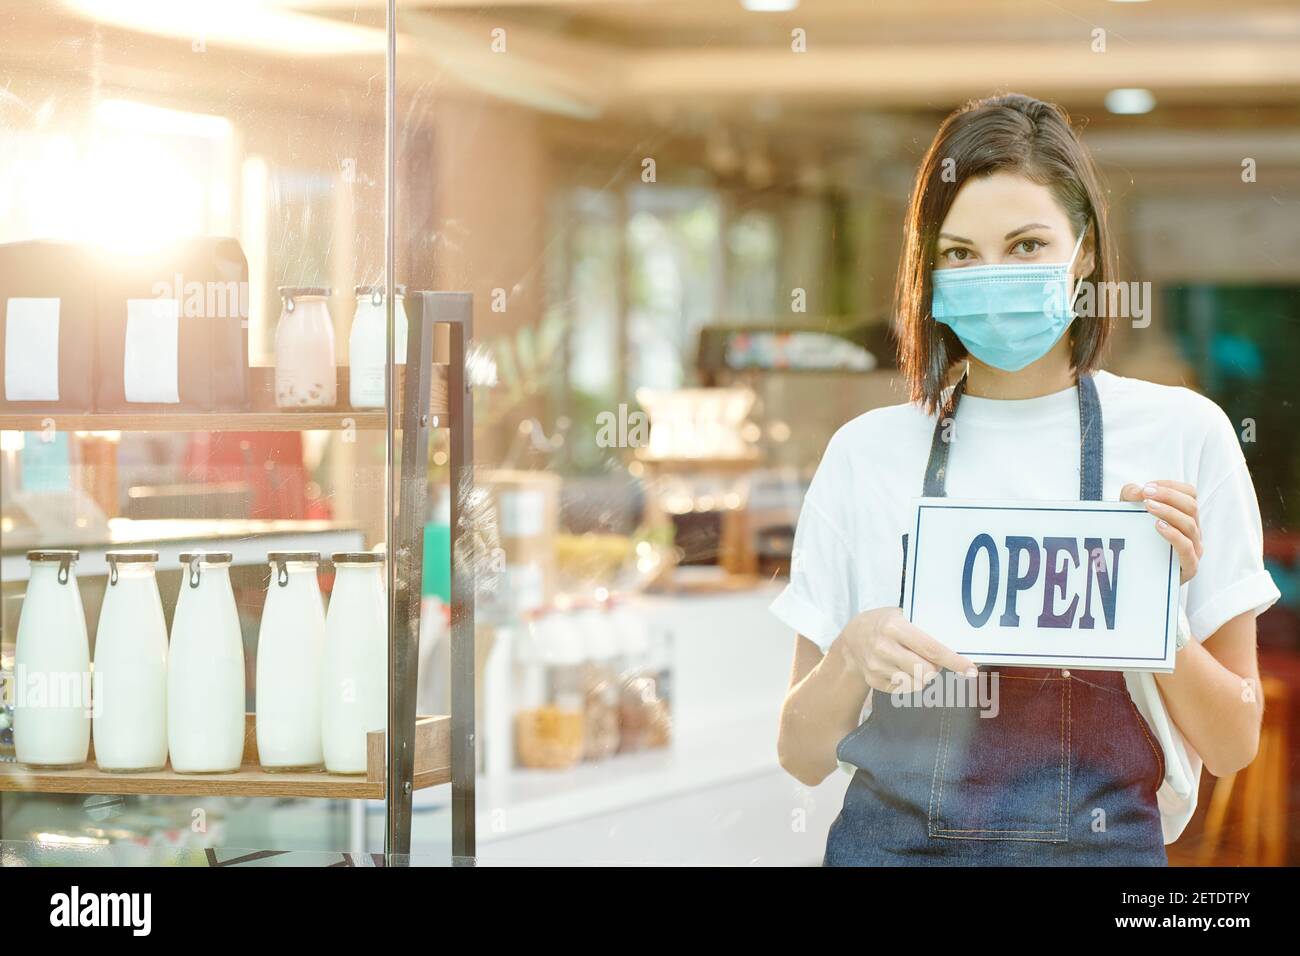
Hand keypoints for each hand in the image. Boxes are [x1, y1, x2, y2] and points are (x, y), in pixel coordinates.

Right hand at [832, 606, 977, 694]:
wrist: (851, 640)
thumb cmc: (883, 624)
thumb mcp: (900, 615)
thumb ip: (923, 629)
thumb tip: (957, 645)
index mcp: (893, 627)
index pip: (931, 648)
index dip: (954, 660)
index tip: (971, 670)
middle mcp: (884, 648)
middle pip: (927, 672)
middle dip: (936, 668)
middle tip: (932, 660)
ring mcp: (877, 667)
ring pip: (918, 684)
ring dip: (923, 676)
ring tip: (914, 662)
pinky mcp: (875, 682)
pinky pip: (906, 689)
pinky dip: (910, 681)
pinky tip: (900, 669)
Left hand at [1121, 480, 1200, 583]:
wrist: (1138, 576)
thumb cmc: (1139, 541)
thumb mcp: (1131, 514)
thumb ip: (1132, 496)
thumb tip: (1139, 489)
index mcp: (1186, 516)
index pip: (1190, 494)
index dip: (1171, 487)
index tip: (1149, 485)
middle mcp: (1194, 531)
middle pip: (1191, 507)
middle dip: (1168, 496)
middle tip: (1146, 494)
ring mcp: (1195, 549)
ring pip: (1190, 525)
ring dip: (1169, 513)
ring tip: (1149, 506)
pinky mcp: (1189, 566)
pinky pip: (1187, 548)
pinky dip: (1174, 535)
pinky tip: (1158, 526)